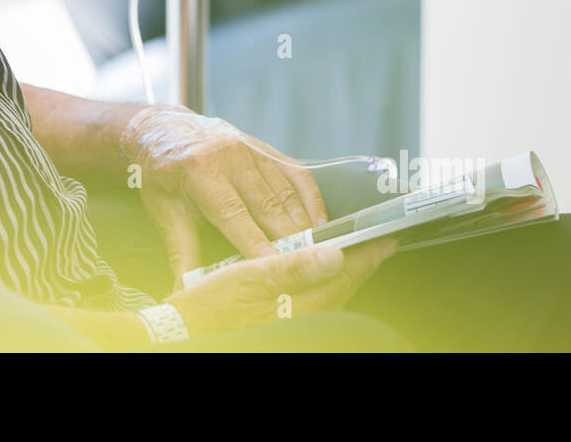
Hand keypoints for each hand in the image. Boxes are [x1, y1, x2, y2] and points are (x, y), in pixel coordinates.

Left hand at [119, 105, 327, 282]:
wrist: (163, 127)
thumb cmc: (161, 174)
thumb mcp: (165, 211)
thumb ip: (182, 252)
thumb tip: (186, 291)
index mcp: (200, 172)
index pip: (235, 215)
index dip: (257, 244)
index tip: (276, 268)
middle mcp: (230, 157)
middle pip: (267, 204)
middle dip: (289, 238)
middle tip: (307, 267)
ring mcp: (251, 149)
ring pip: (285, 191)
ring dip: (304, 222)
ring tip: (319, 251)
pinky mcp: (265, 148)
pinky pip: (296, 173)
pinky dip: (311, 198)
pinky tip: (320, 221)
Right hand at [164, 238, 396, 338]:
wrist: (184, 332)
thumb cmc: (209, 303)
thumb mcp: (247, 276)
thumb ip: (292, 267)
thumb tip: (334, 256)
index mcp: (298, 306)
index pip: (343, 276)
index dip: (366, 255)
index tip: (386, 238)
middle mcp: (302, 319)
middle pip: (342, 288)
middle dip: (362, 264)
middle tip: (381, 243)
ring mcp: (292, 324)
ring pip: (331, 296)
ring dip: (346, 274)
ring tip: (356, 255)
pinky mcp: (281, 324)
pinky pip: (316, 302)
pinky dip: (325, 284)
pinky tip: (320, 273)